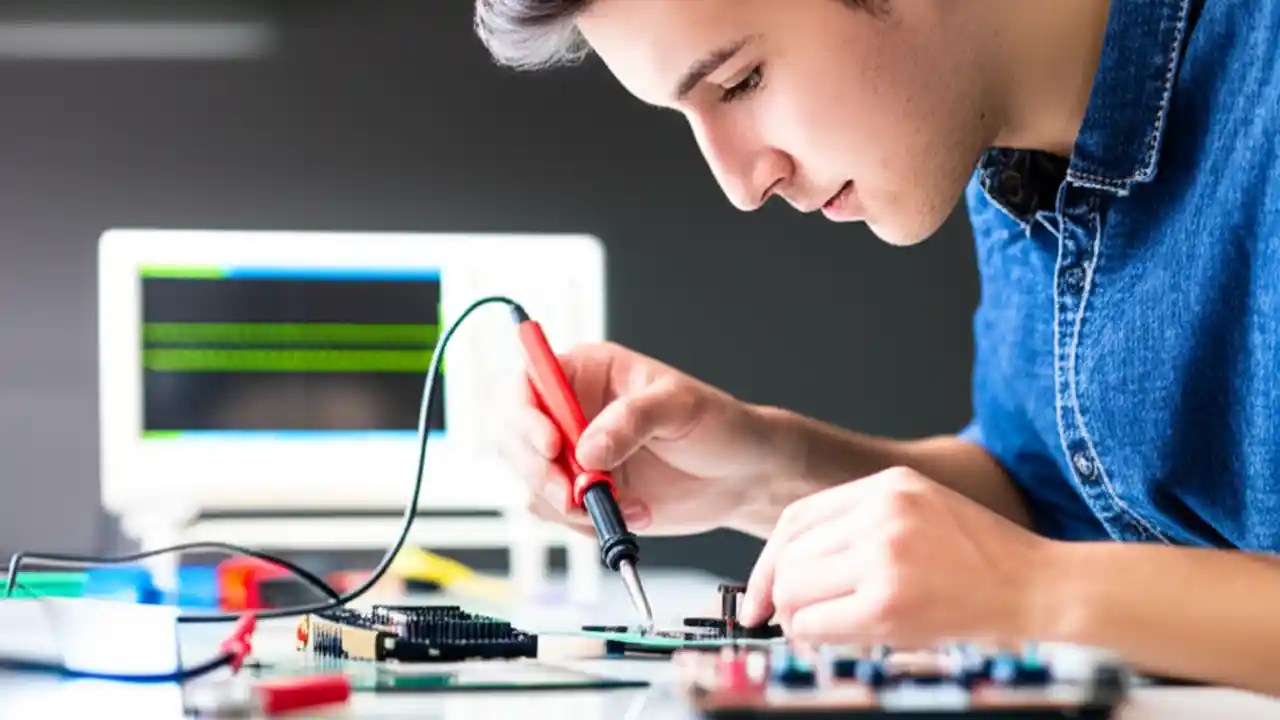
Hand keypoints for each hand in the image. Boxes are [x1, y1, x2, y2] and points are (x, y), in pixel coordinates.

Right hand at [496, 342, 798, 536]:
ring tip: (624, 506)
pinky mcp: (581, 494)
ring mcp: (572, 455)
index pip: (527, 381)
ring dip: (566, 503)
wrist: (740, 477)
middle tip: (574, 495)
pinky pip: (555, 513)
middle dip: (537, 470)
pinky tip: (633, 515)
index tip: (550, 446)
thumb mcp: (680, 408)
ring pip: (530, 480)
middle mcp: (570, 410)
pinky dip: (586, 524)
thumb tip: (586, 451)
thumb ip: (632, 422)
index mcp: (587, 371)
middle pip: (512, 435)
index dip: (524, 413)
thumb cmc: (717, 425)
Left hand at [739, 467, 1054, 647]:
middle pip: (790, 554)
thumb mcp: (925, 513)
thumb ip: (866, 524)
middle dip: (781, 594)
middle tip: (789, 621)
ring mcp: (885, 555)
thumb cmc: (988, 563)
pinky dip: (812, 638)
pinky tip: (835, 642)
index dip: (769, 560)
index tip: (760, 592)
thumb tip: (797, 565)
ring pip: (795, 588)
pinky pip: (814, 622)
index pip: (797, 518)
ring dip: (797, 619)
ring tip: (823, 631)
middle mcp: (882, 511)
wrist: (1045, 592)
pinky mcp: (889, 602)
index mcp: (889, 485)